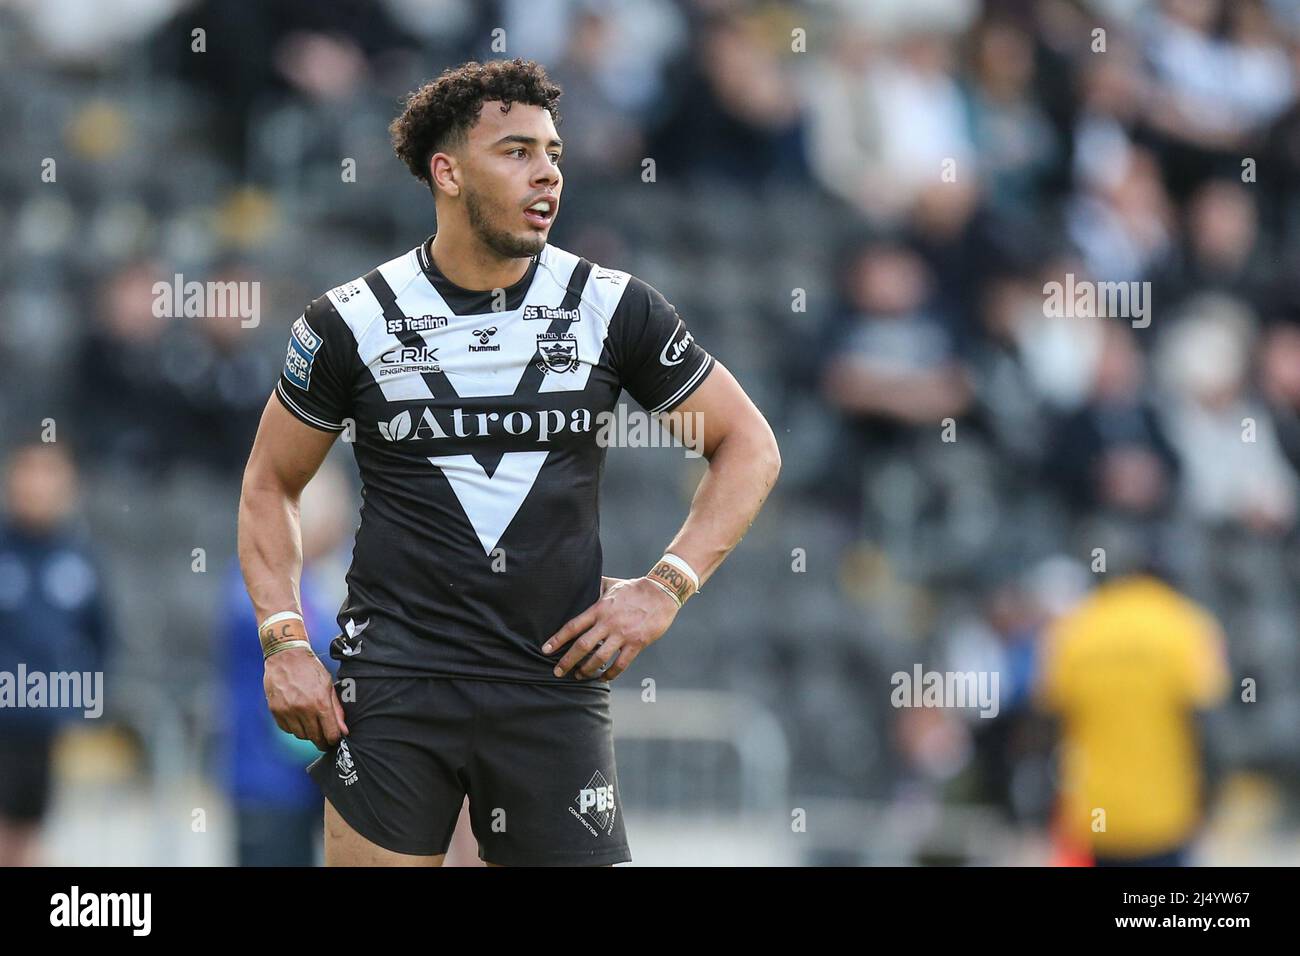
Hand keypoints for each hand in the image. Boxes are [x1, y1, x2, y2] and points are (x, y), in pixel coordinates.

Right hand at [264, 645, 348, 749]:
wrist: (286, 656)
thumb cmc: (310, 668)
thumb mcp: (328, 686)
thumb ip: (336, 710)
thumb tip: (343, 730)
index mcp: (320, 702)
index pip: (330, 733)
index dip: (333, 740)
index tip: (333, 740)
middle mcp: (304, 709)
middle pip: (315, 737)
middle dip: (321, 740)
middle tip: (323, 738)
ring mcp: (288, 711)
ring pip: (300, 735)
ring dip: (307, 733)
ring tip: (310, 722)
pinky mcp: (276, 711)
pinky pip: (287, 729)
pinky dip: (293, 727)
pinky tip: (297, 717)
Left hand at [543, 577, 679, 681]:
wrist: (661, 592)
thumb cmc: (634, 588)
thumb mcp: (612, 584)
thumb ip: (596, 588)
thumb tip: (581, 584)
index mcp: (599, 608)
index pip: (573, 626)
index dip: (558, 639)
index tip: (546, 649)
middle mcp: (608, 623)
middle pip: (582, 646)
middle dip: (567, 661)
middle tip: (557, 671)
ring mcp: (623, 634)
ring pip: (599, 658)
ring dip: (586, 670)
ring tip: (579, 676)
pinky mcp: (637, 643)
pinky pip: (620, 664)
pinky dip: (610, 673)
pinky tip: (603, 677)